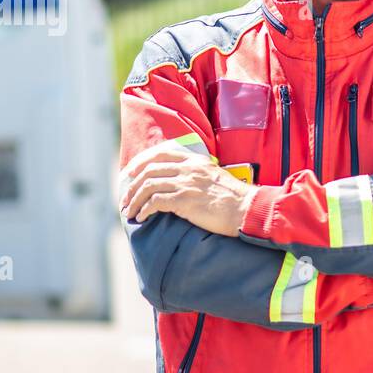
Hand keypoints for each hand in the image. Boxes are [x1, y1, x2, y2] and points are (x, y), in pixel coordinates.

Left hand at [119, 147, 252, 235]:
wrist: (247, 209)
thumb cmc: (234, 198)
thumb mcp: (215, 176)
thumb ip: (197, 174)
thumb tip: (181, 182)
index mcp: (195, 160)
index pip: (160, 155)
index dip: (140, 164)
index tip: (130, 175)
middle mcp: (188, 168)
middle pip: (149, 171)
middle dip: (132, 186)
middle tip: (125, 200)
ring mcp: (186, 184)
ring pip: (148, 186)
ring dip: (135, 200)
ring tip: (130, 211)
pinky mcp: (185, 201)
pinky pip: (156, 202)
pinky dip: (145, 210)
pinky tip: (142, 218)